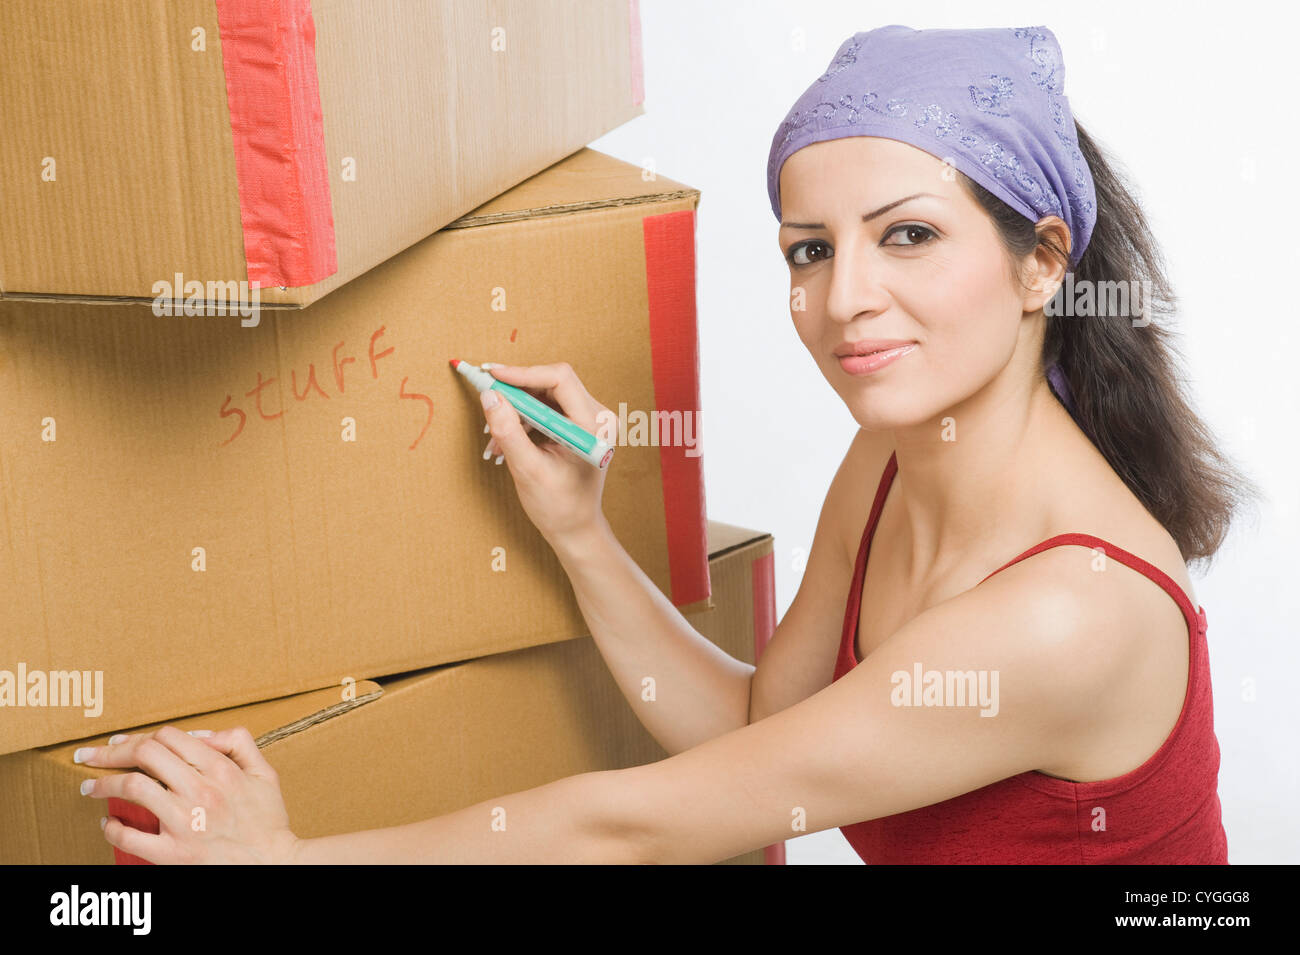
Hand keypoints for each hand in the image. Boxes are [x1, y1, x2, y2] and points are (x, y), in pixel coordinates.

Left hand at [75, 725, 299, 864]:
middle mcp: (201, 790)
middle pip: (145, 755)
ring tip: (89, 786)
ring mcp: (185, 822)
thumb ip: (239, 744)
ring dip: (103, 783)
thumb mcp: (265, 772)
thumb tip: (202, 734)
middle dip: (111, 752)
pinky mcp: (174, 853)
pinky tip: (107, 823)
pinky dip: (112, 828)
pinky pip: (131, 837)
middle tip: (90, 756)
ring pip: (132, 787)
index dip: (139, 736)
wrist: (274, 863)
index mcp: (221, 768)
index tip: (119, 741)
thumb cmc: (268, 821)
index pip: (170, 737)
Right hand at [478, 361, 612, 543]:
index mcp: (593, 426)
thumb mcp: (528, 470)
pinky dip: (524, 419)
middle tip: (487, 398)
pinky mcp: (578, 425)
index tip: (492, 375)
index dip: (523, 373)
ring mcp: (589, 420)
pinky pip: (547, 408)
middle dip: (516, 391)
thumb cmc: (559, 507)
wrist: (575, 528)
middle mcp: (597, 417)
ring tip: (494, 434)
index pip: (559, 379)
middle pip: (552, 382)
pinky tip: (506, 439)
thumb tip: (490, 396)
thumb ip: (509, 431)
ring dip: (516, 408)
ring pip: (546, 394)